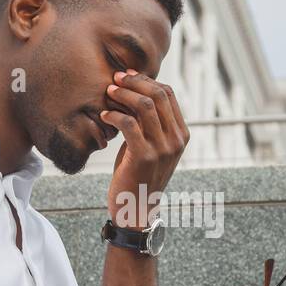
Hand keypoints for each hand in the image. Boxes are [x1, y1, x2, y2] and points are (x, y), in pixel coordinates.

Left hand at [101, 70, 188, 227]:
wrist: (136, 208)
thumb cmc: (138, 174)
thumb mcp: (149, 145)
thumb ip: (147, 122)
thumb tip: (132, 91)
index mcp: (181, 134)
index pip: (168, 94)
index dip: (146, 80)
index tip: (126, 76)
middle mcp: (175, 140)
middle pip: (158, 95)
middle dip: (134, 82)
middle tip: (114, 79)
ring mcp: (162, 149)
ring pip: (145, 105)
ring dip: (123, 95)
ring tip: (108, 93)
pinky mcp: (144, 157)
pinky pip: (128, 124)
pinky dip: (114, 115)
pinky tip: (104, 116)